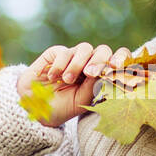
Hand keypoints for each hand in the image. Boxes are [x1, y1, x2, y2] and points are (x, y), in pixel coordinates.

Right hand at [17, 42, 131, 127]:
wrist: (34, 107)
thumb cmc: (61, 107)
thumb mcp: (82, 101)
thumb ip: (95, 86)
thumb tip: (106, 72)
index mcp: (101, 75)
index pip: (117, 61)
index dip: (121, 59)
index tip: (116, 67)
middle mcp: (90, 63)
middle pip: (103, 50)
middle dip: (99, 60)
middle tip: (90, 74)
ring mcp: (74, 57)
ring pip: (85, 48)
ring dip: (77, 64)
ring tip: (67, 80)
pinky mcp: (57, 53)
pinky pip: (64, 52)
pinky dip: (60, 65)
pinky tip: (52, 78)